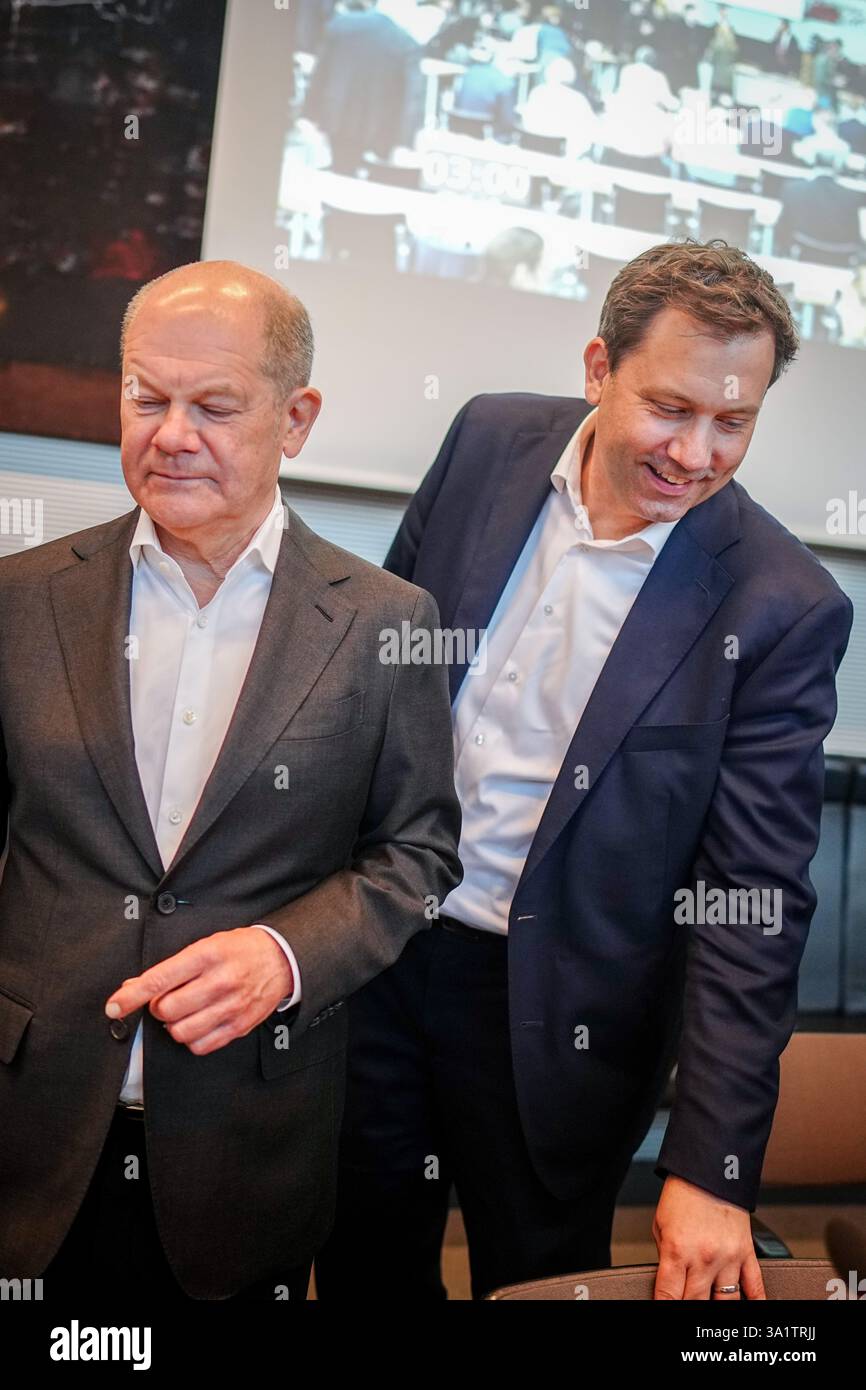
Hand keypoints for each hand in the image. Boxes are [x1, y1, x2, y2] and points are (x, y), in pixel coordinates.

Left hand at [105, 928, 293, 1056]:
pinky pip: (201, 1045)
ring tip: (184, 1012)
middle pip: (167, 1010)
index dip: (132, 996)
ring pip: (181, 1031)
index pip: (160, 978)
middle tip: (168, 1000)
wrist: (281, 958)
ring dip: (174, 1025)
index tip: (114, 1006)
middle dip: (159, 1008)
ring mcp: (231, 1006)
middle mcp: (219, 981)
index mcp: (207, 955)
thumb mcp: (206, 944)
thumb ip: (171, 967)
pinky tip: (198, 1024)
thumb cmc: (239, 949)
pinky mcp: (240, 1026)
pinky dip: (191, 1039)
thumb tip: (133, 987)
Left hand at [652, 1174, 766, 1300]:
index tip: (664, 1312)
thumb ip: (665, 1257)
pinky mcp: (747, 1253)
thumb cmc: (683, 1194)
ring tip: (711, 1306)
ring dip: (717, 1307)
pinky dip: (755, 1302)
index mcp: (678, 1251)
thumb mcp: (660, 1226)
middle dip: (688, 1309)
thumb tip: (669, 1282)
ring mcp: (728, 1258)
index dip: (664, 1308)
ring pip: (726, 1302)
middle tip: (686, 1306)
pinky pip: (755, 1286)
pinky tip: (751, 1309)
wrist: (709, 1169)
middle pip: (696, 1304)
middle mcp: (704, 1258)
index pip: (668, 1296)